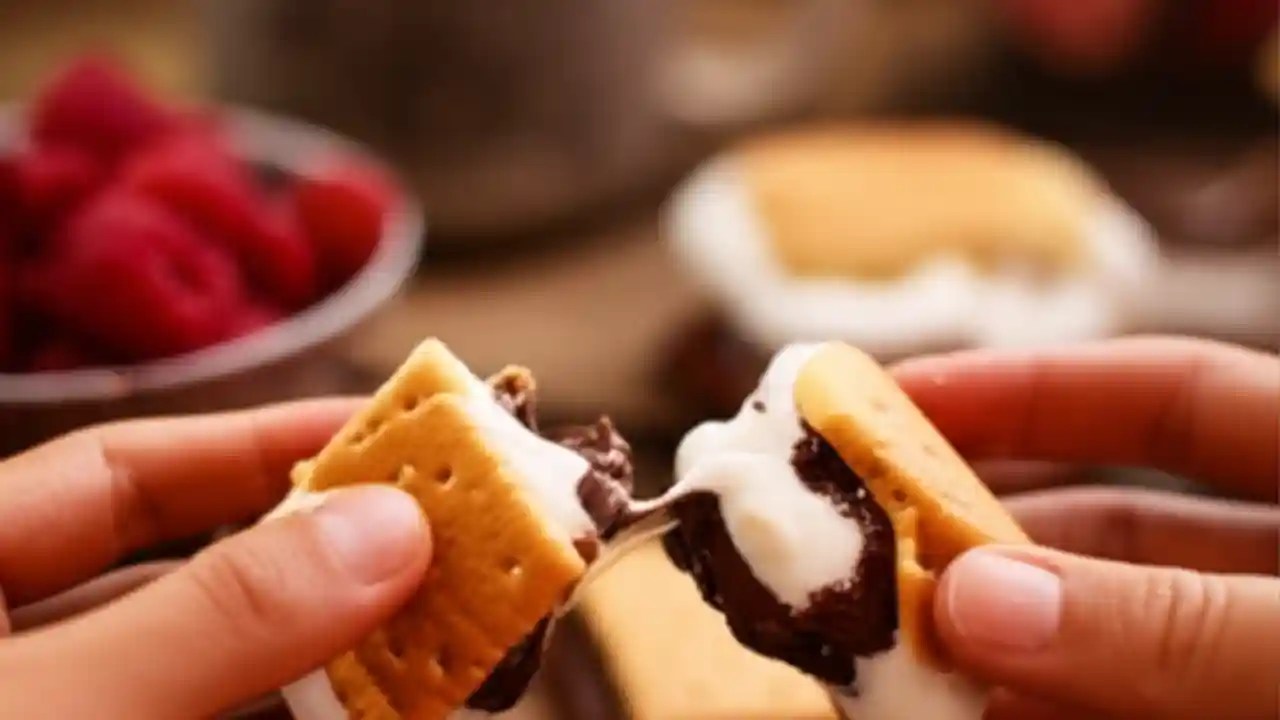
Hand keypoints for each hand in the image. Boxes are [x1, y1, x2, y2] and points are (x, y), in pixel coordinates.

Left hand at [0, 400, 431, 718]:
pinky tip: (375, 714)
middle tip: (440, 546)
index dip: (260, 442)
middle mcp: (11, 652)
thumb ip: (218, 615)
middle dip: (317, 566)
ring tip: (435, 636)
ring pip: (209, 680)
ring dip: (325, 667)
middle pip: (184, 580)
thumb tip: (389, 527)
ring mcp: (55, 714)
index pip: (118, 470)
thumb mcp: (61, 703)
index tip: (392, 428)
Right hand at [895, 337, 1279, 719]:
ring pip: (1113, 642)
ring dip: (1004, 645)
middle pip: (1116, 529)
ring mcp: (1267, 668)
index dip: (1035, 388)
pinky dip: (1050, 719)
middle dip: (990, 541)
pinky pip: (1132, 719)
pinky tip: (980, 718)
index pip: (1175, 394)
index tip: (899, 398)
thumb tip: (975, 598)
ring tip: (899, 655)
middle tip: (870, 555)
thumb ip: (1175, 622)